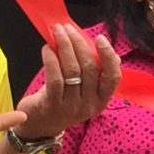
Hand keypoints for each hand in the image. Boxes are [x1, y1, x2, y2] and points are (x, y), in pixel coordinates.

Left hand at [12, 24, 119, 140]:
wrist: (40, 125)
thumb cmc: (63, 100)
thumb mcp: (83, 89)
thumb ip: (95, 72)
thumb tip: (110, 53)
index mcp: (101, 99)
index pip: (113, 77)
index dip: (108, 56)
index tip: (100, 38)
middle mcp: (89, 105)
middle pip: (90, 68)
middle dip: (78, 43)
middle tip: (68, 28)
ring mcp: (72, 107)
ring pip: (72, 70)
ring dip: (64, 47)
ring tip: (57, 33)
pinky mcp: (53, 105)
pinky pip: (55, 78)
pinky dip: (51, 60)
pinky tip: (47, 49)